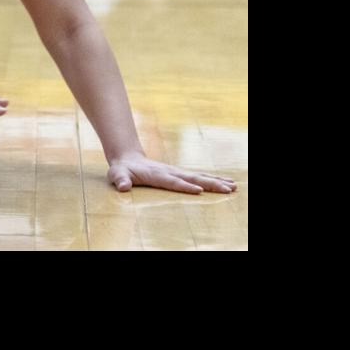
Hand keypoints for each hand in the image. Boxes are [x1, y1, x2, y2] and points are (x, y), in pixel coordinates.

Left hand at [107, 153, 235, 194]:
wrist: (128, 158)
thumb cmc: (122, 169)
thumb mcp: (116, 174)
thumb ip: (120, 180)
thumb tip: (123, 187)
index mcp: (157, 174)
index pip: (173, 182)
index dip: (185, 187)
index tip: (199, 191)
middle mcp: (170, 172)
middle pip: (193, 179)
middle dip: (210, 184)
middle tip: (227, 189)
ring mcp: (177, 172)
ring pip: (199, 177)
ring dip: (216, 182)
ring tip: (233, 186)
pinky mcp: (180, 174)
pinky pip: (199, 178)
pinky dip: (213, 180)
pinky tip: (225, 183)